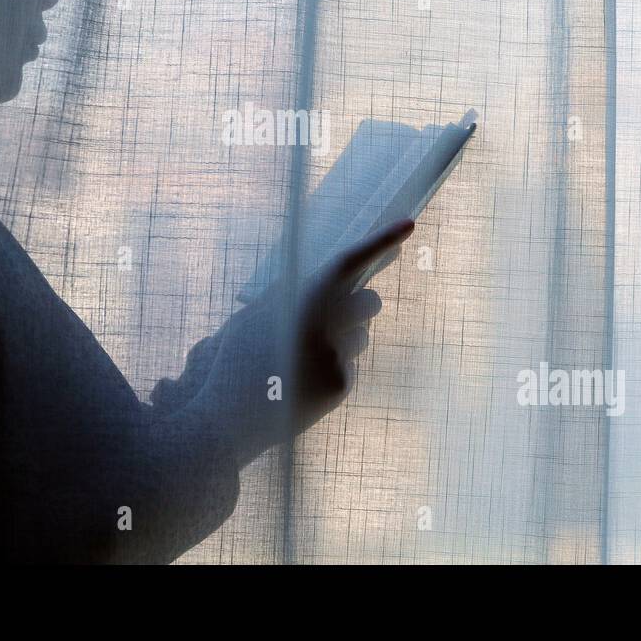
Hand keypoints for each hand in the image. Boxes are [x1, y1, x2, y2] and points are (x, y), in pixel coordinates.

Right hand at [196, 219, 414, 465]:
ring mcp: (335, 354)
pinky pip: (351, 365)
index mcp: (300, 297)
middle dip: (360, 306)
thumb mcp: (258, 314)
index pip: (349, 261)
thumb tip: (337, 276)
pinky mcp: (342, 384)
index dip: (381, 240)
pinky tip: (305, 382)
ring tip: (304, 359)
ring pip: (362, 336)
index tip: (409, 224)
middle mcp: (323, 322)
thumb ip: (295, 292)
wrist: (230, 416)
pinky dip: (334, 370)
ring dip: (344, 341)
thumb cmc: (240, 359)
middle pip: (371, 301)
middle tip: (335, 318)